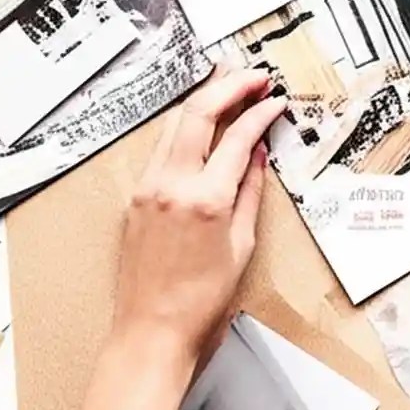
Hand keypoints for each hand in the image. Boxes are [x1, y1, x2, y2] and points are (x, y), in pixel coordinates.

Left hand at [113, 67, 285, 366]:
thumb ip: (248, 193)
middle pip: (198, 113)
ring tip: (225, 86)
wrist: (152, 333)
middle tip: (252, 76)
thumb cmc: (199, 304)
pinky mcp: (135, 199)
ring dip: (202, 101)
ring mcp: (148, 189)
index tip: (274, 102)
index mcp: (205, 199)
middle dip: (227, 86)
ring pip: (174, 125)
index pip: (237, 136)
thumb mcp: (240, 246)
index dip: (260, 113)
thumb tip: (257, 156)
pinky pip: (161, 149)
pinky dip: (183, 130)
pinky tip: (198, 127)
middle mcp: (171, 185)